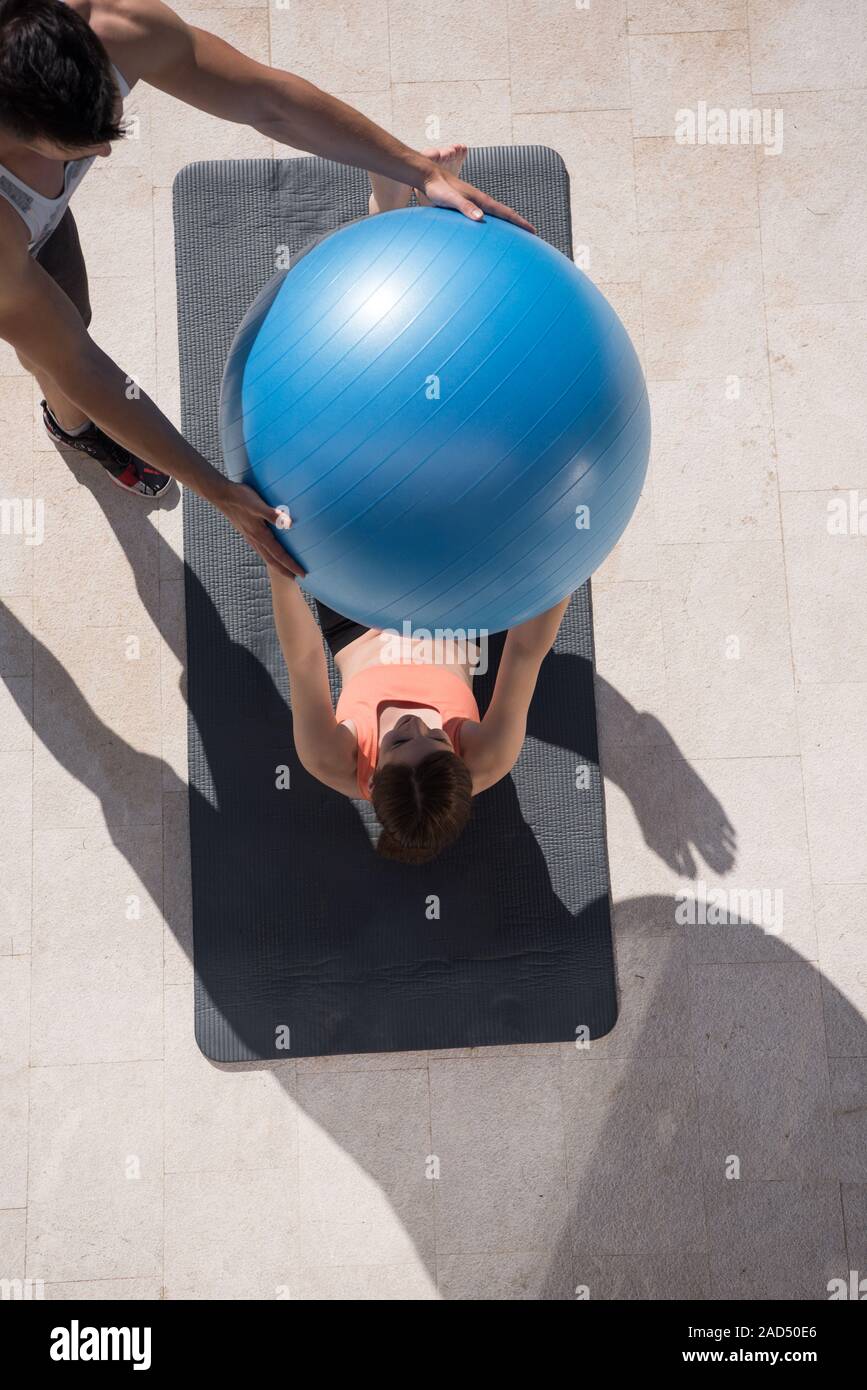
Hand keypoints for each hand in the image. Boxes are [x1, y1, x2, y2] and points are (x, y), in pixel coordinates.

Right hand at [216, 480, 305, 577]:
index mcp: (260, 535)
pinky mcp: (247, 532)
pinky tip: (271, 553)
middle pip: (272, 561)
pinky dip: (269, 556)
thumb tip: (290, 524)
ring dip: (277, 565)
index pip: (279, 555)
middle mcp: (255, 539)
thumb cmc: (240, 497)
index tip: (302, 574)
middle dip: (285, 571)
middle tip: (297, 579)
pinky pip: (261, 549)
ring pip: (266, 556)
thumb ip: (273, 515)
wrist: (221, 495)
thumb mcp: (257, 505)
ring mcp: (250, 537)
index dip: (291, 565)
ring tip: (286, 570)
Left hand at [417, 165, 537, 234]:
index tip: (532, 231)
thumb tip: (481, 218)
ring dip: (507, 223)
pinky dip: (493, 222)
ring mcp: (474, 203)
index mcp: (480, 200)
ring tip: (515, 234)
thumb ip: (465, 208)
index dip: (519, 223)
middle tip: (531, 235)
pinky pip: (485, 216)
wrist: (428, 176)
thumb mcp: (450, 200)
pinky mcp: (466, 205)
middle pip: (504, 214)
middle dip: (518, 224)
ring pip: (495, 215)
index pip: (505, 213)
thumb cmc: (437, 188)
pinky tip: (489, 228)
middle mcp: (480, 201)